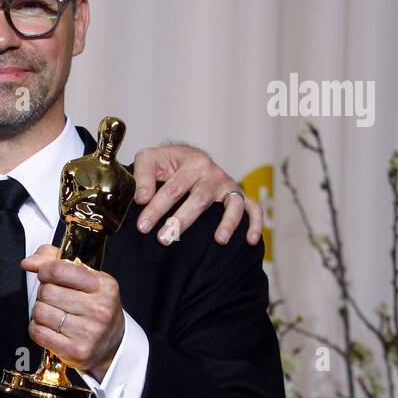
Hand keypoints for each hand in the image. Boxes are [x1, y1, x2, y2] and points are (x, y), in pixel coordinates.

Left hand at [22, 245, 123, 381]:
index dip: (45, 271)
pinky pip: (38, 332)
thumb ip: (54, 260)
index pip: (59, 270)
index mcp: (104, 286)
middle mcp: (100, 309)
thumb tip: (28, 263)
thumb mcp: (85, 277)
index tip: (47, 275)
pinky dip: (38, 329)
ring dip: (41, 312)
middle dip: (45, 293)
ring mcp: (89, 332)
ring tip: (55, 314)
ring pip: (40, 312)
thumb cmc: (95, 307)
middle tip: (56, 299)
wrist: (112, 344)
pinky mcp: (76, 351)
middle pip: (47, 291)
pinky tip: (51, 328)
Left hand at [130, 142, 263, 246]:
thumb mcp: (148, 160)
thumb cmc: (165, 162)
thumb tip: (142, 199)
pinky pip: (253, 209)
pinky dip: (255, 223)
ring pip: (231, 205)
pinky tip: (251, 240)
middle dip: (181, 221)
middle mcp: (213, 172)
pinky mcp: (238, 195)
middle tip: (165, 239)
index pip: (173, 189)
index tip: (143, 227)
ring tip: (220, 240)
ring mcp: (228, 185)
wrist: (186, 157)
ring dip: (228, 223)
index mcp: (192, 162)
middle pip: (199, 199)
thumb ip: (143, 176)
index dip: (156, 209)